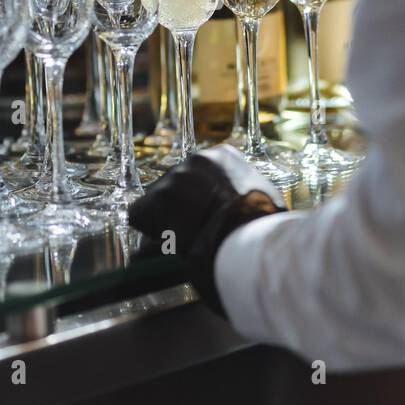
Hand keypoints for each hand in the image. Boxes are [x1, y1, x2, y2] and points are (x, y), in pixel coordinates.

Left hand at [129, 146, 285, 312]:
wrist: (243, 236)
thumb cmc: (263, 224)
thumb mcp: (265, 199)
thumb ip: (249, 195)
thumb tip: (254, 208)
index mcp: (223, 156)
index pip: (202, 174)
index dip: (202, 199)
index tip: (206, 216)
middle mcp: (193, 161)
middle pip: (178, 185)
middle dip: (181, 208)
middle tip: (192, 233)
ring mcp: (170, 180)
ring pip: (159, 202)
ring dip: (166, 222)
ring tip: (181, 244)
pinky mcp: (151, 202)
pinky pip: (140, 217)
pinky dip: (148, 234)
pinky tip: (164, 247)